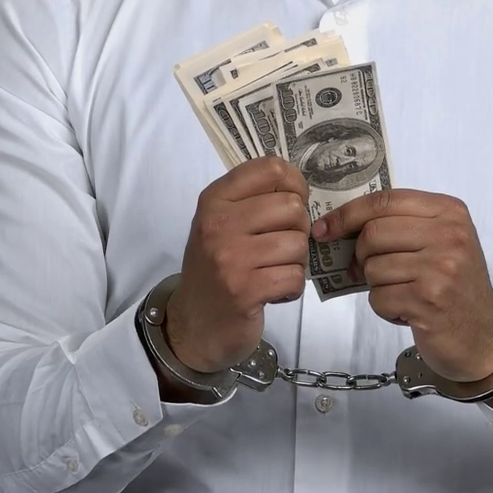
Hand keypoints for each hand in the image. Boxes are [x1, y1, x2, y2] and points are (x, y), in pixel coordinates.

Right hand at [165, 156, 309, 372]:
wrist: (192, 324)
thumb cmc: (214, 269)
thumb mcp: (222, 225)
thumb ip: (253, 200)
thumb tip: (301, 189)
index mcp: (215, 199)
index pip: (271, 168)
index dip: (296, 184)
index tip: (292, 204)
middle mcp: (219, 223)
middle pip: (292, 207)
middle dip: (299, 229)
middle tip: (282, 247)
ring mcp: (230, 258)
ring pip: (297, 244)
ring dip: (296, 262)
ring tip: (274, 271)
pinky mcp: (245, 290)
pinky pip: (294, 277)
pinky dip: (292, 287)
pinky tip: (273, 291)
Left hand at [313, 189, 492, 383]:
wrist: (484, 335)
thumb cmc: (456, 287)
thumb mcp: (441, 242)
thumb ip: (403, 225)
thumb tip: (341, 225)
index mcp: (449, 212)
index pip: (384, 201)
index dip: (347, 214)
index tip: (324, 228)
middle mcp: (449, 235)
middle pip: (373, 233)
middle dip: (362, 256)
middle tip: (372, 271)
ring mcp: (441, 268)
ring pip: (372, 267)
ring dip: (376, 286)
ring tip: (402, 292)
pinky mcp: (428, 300)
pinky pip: (379, 297)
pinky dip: (384, 308)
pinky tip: (406, 310)